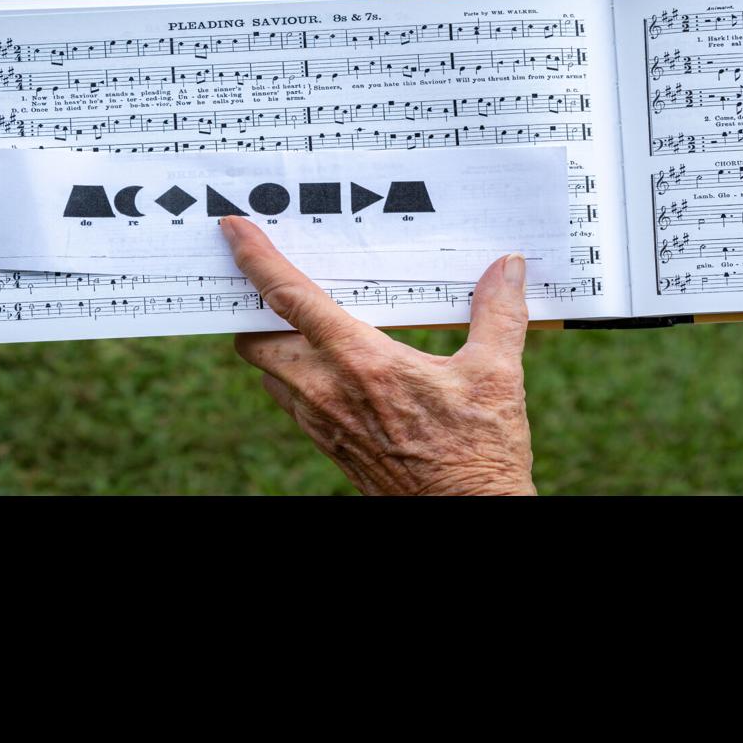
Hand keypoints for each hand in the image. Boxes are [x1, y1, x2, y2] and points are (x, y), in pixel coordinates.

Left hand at [221, 216, 536, 494]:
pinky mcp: (330, 446)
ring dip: (276, 345)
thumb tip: (509, 268)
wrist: (467, 513)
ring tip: (303, 322)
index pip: (290, 298)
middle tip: (273, 282)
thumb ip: (498, 313)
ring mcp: (323, 423)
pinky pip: (292, 402)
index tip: (234, 230)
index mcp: (362, 362)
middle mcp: (328, 391)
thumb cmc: (480, 451)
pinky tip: (333, 370)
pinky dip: (297, 377)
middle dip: (256, 308)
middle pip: (254, 338)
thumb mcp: (497, 375)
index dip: (255, 258)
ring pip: (268, 373)